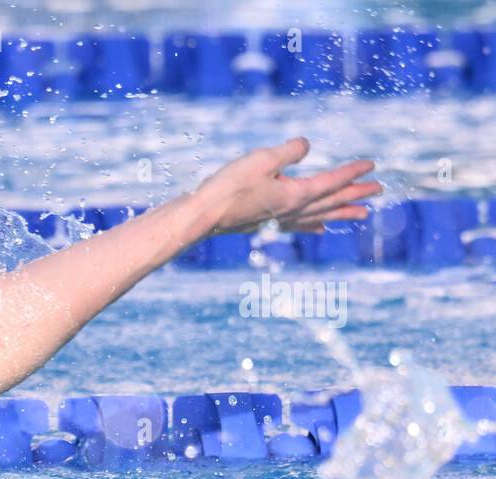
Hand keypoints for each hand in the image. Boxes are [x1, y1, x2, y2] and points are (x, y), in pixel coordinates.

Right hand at [195, 138, 381, 234]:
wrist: (204, 215)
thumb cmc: (229, 186)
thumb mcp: (262, 158)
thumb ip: (289, 151)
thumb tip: (307, 145)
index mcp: (297, 194)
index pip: (332, 181)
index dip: (352, 172)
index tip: (371, 165)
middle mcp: (294, 210)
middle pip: (332, 201)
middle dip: (356, 195)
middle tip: (379, 191)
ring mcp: (281, 219)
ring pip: (321, 216)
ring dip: (343, 213)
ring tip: (363, 214)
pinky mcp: (267, 223)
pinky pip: (300, 225)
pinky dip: (315, 226)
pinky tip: (321, 228)